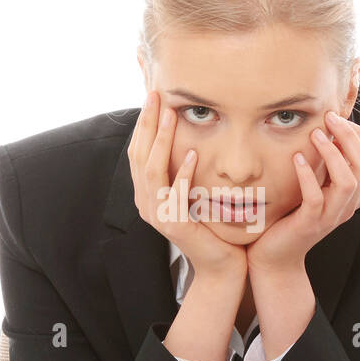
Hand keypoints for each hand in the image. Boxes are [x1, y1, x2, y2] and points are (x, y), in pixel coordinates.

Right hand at [127, 89, 247, 281]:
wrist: (222, 266)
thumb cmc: (212, 226)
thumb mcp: (194, 193)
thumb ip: (184, 170)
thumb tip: (188, 136)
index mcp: (147, 194)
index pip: (137, 151)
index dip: (144, 124)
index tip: (154, 96)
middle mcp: (146, 203)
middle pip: (139, 155)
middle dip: (147, 123)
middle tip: (156, 95)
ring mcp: (157, 215)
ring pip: (152, 170)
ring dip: (161, 140)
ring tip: (172, 115)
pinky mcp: (173, 225)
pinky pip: (175, 193)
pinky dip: (182, 172)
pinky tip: (191, 153)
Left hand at [246, 109, 359, 276]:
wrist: (276, 256)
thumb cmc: (291, 215)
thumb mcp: (315, 185)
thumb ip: (325, 164)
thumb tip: (327, 127)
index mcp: (354, 194)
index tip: (338, 119)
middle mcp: (348, 205)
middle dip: (350, 137)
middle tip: (329, 118)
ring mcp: (331, 216)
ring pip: (348, 181)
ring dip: (333, 154)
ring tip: (315, 135)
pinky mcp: (310, 224)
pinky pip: (316, 198)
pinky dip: (308, 176)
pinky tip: (296, 159)